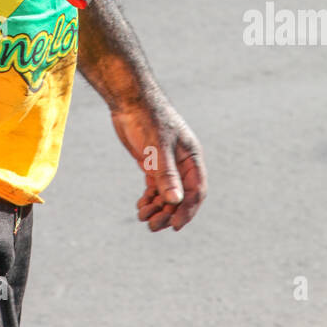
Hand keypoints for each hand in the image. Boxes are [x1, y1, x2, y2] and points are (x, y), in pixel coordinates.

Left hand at [111, 102, 206, 231]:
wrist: (130, 100)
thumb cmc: (148, 118)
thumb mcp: (158, 147)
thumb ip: (167, 174)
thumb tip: (176, 201)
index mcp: (192, 158)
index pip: (196, 190)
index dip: (188, 210)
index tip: (175, 225)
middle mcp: (182, 163)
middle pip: (181, 196)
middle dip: (168, 212)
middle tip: (153, 226)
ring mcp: (167, 163)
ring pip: (167, 193)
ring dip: (157, 208)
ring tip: (143, 218)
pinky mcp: (152, 163)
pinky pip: (155, 187)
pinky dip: (149, 198)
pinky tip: (141, 207)